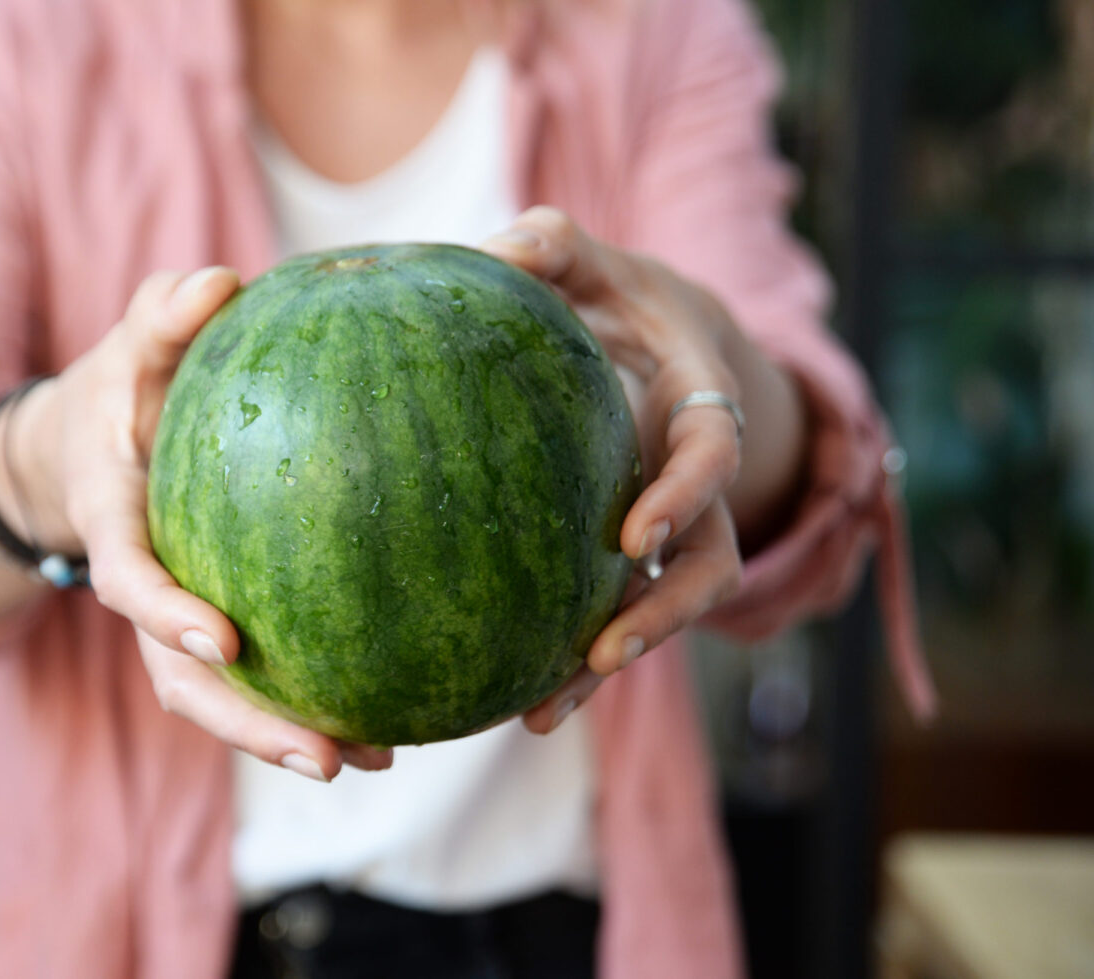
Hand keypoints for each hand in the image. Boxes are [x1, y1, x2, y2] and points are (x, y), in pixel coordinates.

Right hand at [19, 268, 393, 778]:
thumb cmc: (122, 390)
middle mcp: (145, 588)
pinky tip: (389, 721)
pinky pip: (263, 670)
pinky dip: (312, 698)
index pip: (128, 580)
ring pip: (221, 696)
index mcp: (114, 525)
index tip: (222, 641)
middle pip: (181, 678)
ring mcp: (180, 614)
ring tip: (373, 758)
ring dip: (286, 734)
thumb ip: (159, 316)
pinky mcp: (220, 619)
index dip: (166, 615)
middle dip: (247, 725)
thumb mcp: (128, 346)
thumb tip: (215, 281)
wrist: (94, 445)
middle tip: (324, 758)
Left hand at [483, 207, 747, 733]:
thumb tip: (502, 247)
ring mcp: (675, 523)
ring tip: (543, 712)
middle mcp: (698, 476)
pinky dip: (577, 660)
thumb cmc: (617, 293)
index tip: (635, 539)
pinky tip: (519, 699)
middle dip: (665, 612)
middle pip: (711, 561)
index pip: (710, 453)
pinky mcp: (634, 553)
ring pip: (672, 607)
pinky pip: (616, 611)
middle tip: (606, 651)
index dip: (684, 497)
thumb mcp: (592, 259)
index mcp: (700, 400)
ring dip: (616, 659)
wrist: (655, 333)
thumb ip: (553, 244)